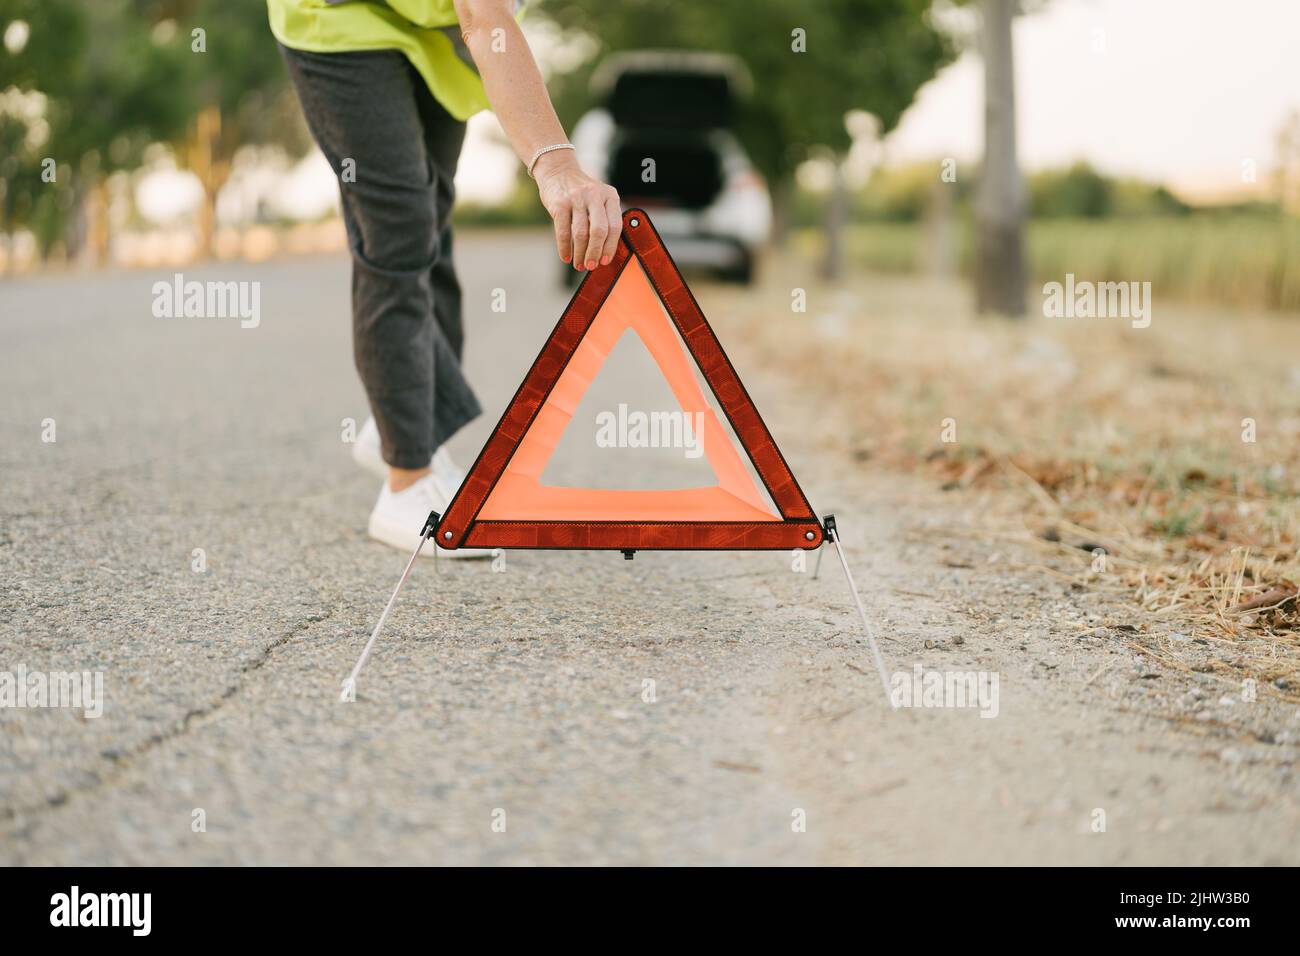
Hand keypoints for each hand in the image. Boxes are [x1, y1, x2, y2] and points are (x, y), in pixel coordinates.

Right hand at [533, 152, 621, 270]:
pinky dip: (564, 248)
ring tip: (579, 265)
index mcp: (610, 196)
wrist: (558, 171)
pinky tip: (566, 257)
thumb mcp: (599, 199)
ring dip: (580, 254)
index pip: (615, 226)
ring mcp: (576, 198)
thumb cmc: (582, 193)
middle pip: (599, 231)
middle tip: (591, 266)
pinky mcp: (559, 204)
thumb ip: (605, 219)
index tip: (606, 261)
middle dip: (595, 253)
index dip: (611, 247)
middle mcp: (595, 195)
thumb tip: (604, 253)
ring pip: (581, 234)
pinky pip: (563, 232)